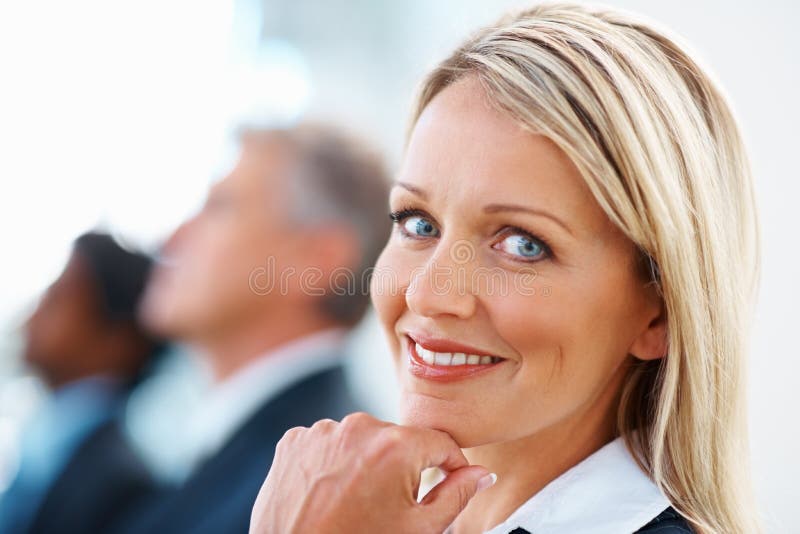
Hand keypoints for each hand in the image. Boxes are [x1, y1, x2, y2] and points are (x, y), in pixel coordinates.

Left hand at [250, 412, 495, 533]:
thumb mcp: (419, 529)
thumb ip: (456, 495)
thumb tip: (479, 475)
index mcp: (395, 445)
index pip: (440, 442)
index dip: (451, 464)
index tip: (451, 479)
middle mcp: (358, 428)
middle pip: (397, 440)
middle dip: (401, 467)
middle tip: (390, 506)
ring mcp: (321, 432)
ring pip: (360, 441)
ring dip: (364, 463)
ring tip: (355, 502)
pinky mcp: (294, 441)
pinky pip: (326, 443)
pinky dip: (331, 462)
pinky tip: (330, 493)